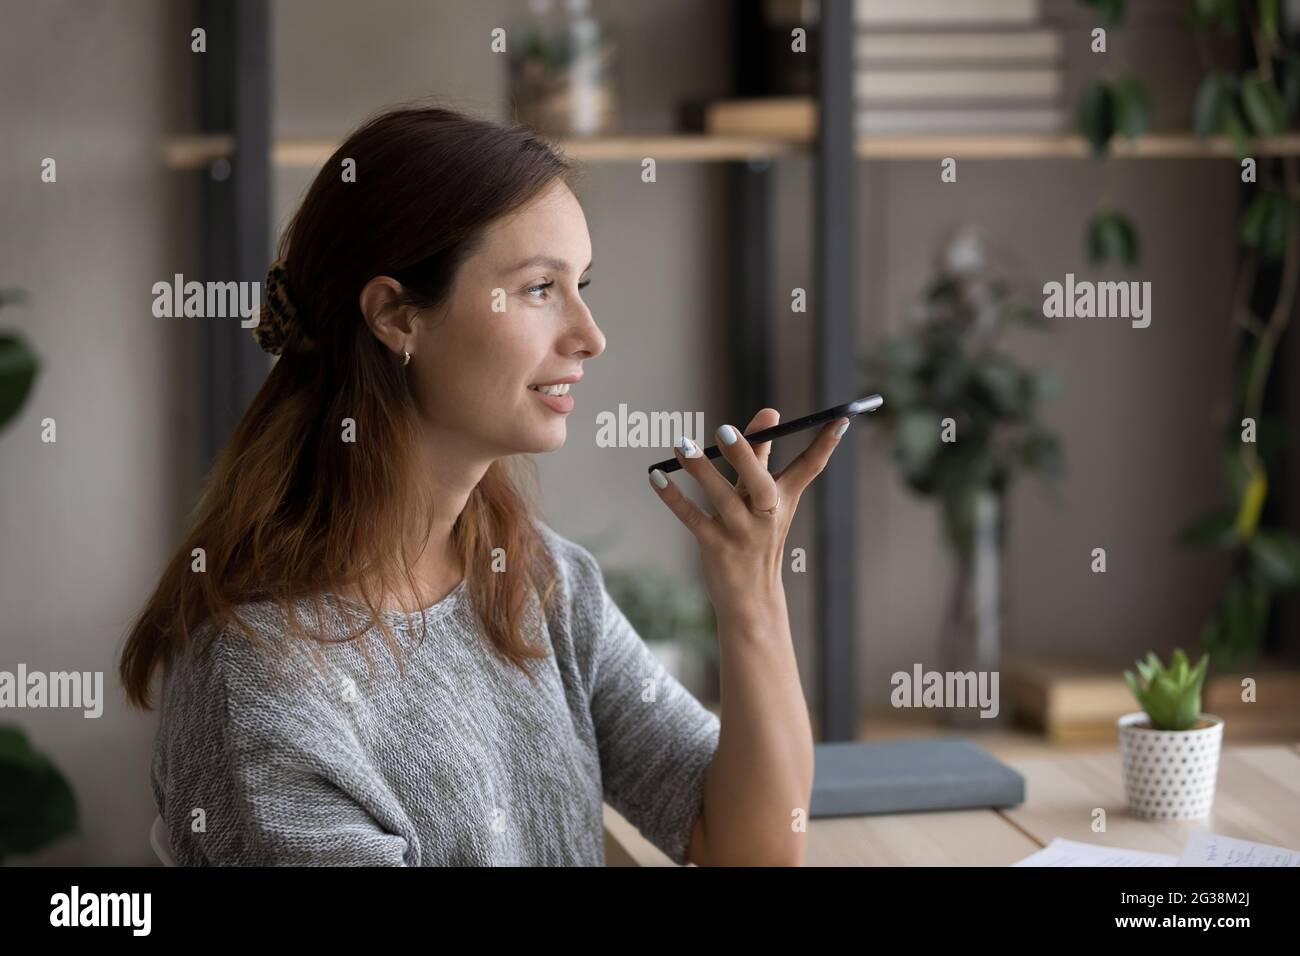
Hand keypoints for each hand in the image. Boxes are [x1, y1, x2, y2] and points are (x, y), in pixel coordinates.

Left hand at [648, 407, 849, 623]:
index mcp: (783, 500)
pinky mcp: (716, 546)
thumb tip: (769, 413)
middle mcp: (766, 515)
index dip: (826, 444)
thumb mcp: (763, 500)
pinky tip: (656, 476)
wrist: (751, 600)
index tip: (840, 418)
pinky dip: (673, 497)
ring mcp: (741, 533)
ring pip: (722, 498)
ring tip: (682, 445)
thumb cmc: (755, 537)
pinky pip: (692, 518)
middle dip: (745, 456)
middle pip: (760, 484)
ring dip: (701, 470)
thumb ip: (761, 455)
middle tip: (724, 429)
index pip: (810, 468)